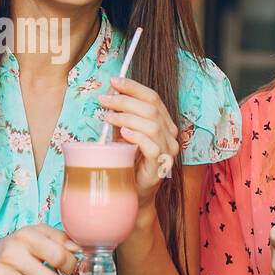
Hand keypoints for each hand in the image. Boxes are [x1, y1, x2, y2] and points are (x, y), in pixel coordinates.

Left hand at [99, 76, 179, 212]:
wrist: (131, 193)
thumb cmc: (127, 161)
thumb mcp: (123, 134)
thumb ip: (120, 116)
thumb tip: (108, 94)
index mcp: (164, 123)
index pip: (153, 97)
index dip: (133, 87)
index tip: (114, 81)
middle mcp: (170, 135)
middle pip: (151, 108)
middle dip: (125, 100)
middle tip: (104, 99)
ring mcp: (167, 151)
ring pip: (152, 125)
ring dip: (127, 117)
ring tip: (108, 117)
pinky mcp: (160, 167)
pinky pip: (151, 146)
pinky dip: (136, 136)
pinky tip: (122, 133)